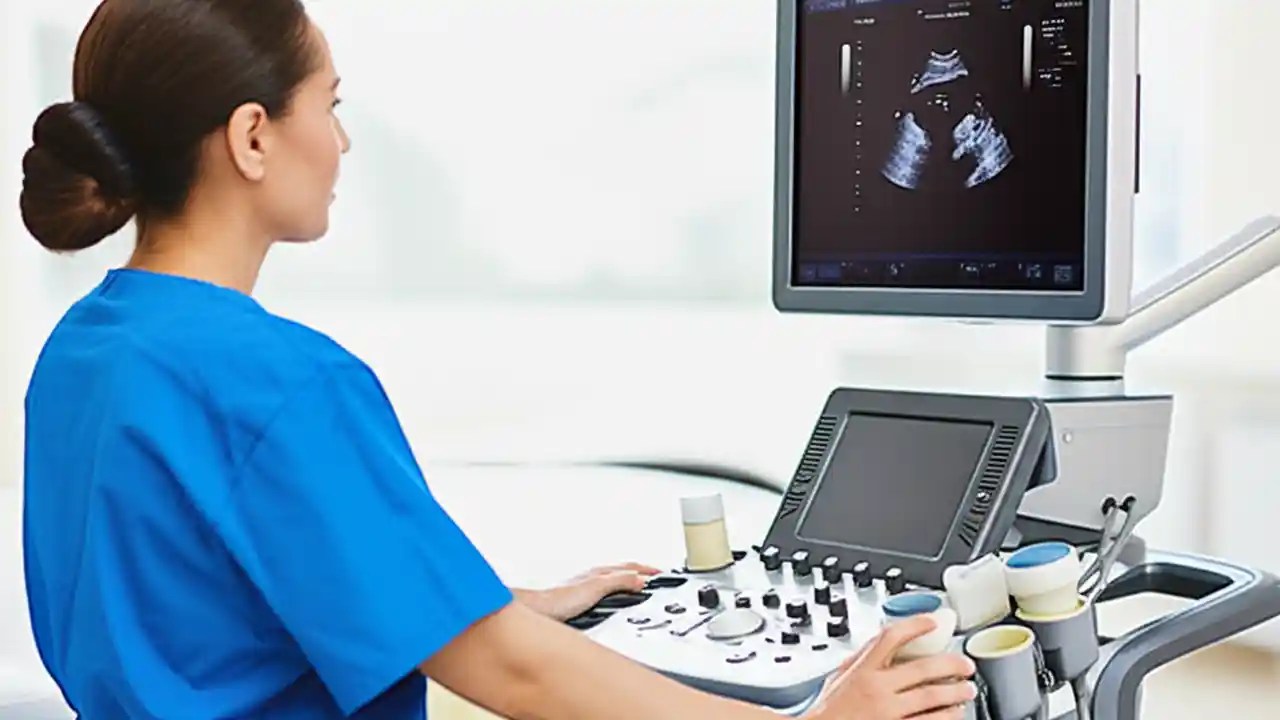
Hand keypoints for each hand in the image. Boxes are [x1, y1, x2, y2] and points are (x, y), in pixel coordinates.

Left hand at [516, 562, 661, 620]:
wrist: (538, 611)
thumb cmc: (560, 599)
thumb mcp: (596, 588)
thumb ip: (619, 582)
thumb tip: (641, 579)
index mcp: (599, 572)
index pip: (629, 566)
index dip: (646, 569)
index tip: (662, 573)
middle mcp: (593, 576)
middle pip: (622, 570)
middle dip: (639, 571)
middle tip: (654, 575)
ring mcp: (586, 586)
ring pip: (613, 580)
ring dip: (628, 580)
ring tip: (638, 584)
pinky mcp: (580, 599)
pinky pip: (605, 591)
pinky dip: (616, 593)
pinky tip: (612, 600)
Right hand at [805, 615, 976, 719]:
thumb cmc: (828, 713)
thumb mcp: (837, 678)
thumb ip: (858, 660)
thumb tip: (878, 642)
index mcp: (862, 671)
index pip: (891, 638)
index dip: (915, 626)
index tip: (932, 622)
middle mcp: (876, 690)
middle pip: (923, 668)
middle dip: (951, 664)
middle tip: (965, 665)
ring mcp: (887, 713)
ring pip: (932, 698)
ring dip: (956, 693)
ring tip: (967, 690)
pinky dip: (946, 717)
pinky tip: (954, 713)